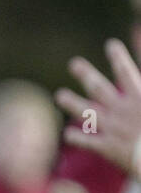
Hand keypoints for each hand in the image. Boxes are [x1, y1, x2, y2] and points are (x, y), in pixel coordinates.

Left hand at [56, 39, 140, 177]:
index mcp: (140, 96)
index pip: (126, 71)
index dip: (118, 57)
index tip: (111, 44)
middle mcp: (123, 110)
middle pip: (99, 88)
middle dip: (86, 74)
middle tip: (73, 63)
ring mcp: (113, 129)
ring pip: (87, 113)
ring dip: (72, 103)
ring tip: (59, 95)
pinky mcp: (108, 148)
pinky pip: (86, 141)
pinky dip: (75, 137)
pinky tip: (67, 134)